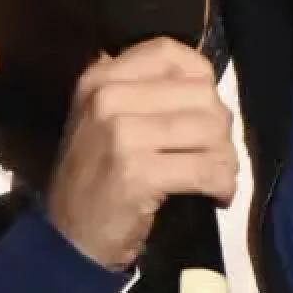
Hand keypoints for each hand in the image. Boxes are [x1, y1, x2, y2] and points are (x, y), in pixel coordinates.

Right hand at [44, 37, 236, 270]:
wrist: (68, 239)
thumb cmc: (94, 179)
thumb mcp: (104, 121)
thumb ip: (144, 93)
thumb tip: (206, 87)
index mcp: (99, 78)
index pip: (170, 53)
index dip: (202, 81)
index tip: (206, 112)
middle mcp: (108, 97)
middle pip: (200, 93)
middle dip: (220, 128)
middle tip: (216, 156)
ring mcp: (121, 134)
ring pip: (209, 129)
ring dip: (225, 159)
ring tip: (219, 177)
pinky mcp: (138, 173)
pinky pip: (205, 168)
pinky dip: (222, 184)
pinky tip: (218, 195)